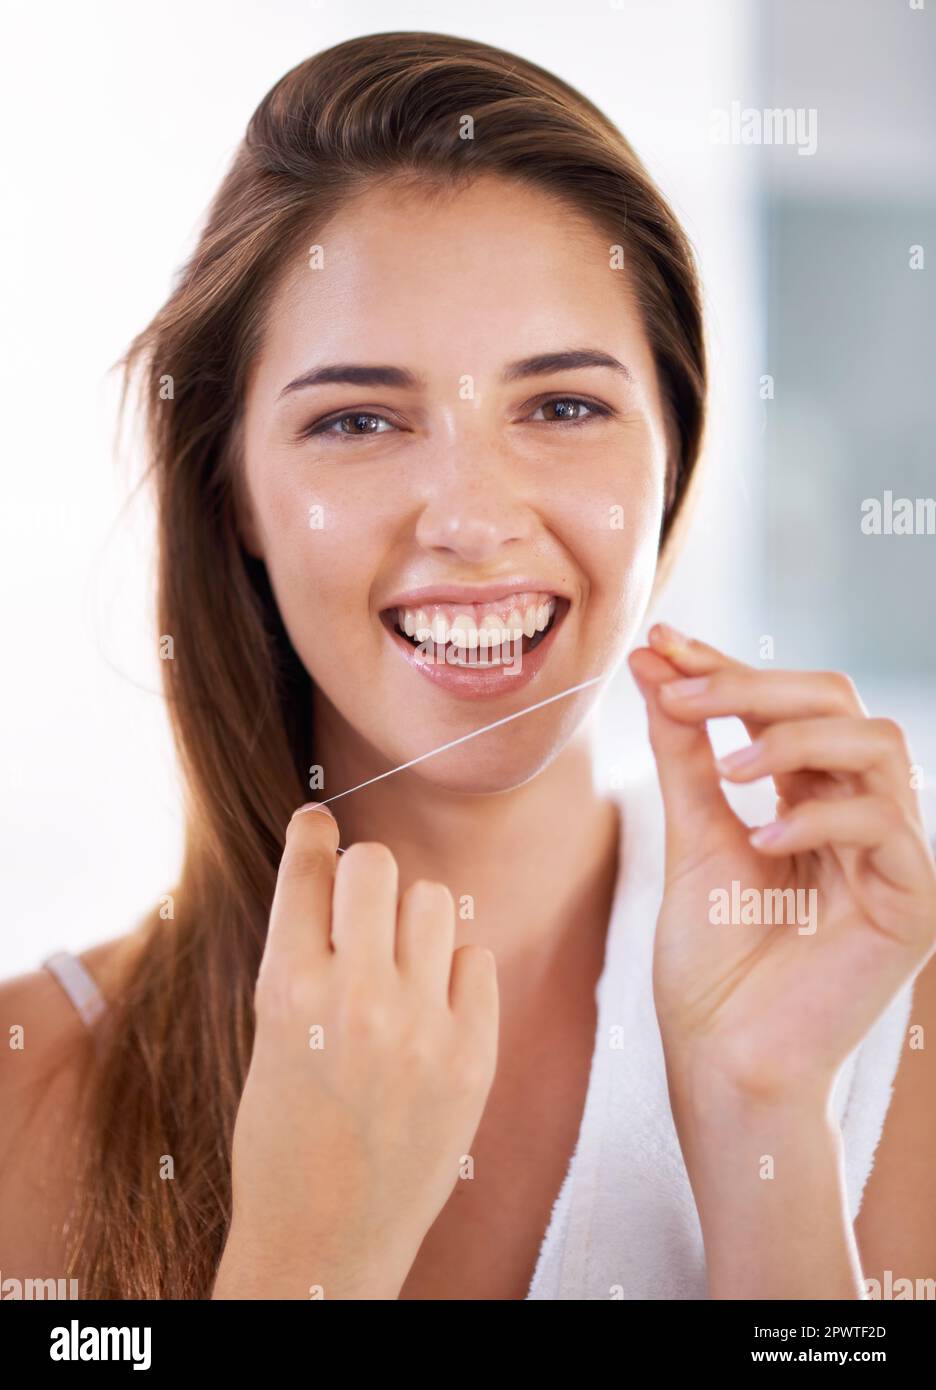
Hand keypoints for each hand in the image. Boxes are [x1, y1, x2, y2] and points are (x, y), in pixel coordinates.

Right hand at [214, 805, 498, 1298]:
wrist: (324, 1242)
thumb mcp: (268, 1036)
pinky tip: (432, 1006)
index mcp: (286, 988)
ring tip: (399, 965)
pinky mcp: (472, 1056)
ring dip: (412, 919)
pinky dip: (454, 971)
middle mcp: (354, 996)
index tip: (319, 823)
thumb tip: (338, 876)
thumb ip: (302, 957)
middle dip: (366, 877)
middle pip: (378, 864)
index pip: (309, 866)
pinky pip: (474, 958)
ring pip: (432, 900)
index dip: (313, 833)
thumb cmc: (282, 1138)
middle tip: (361, 907)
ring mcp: (419, 1026)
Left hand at [629, 624, 935, 1107]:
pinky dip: (821, 817)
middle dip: (756, 686)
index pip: (785, 705)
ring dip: (794, 737)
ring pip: (877, 745)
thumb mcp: (691, 835)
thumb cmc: (710, 961)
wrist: (723, 1060)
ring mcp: (893, 857)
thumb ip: (682, 751)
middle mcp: (860, 815)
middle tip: (680, 691)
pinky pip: (884, 826)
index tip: (660, 644)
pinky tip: (762, 835)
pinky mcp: (913, 903)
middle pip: (840, 704)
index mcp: (813, 797)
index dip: (726, 668)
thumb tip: (651, 663)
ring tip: (728, 766)